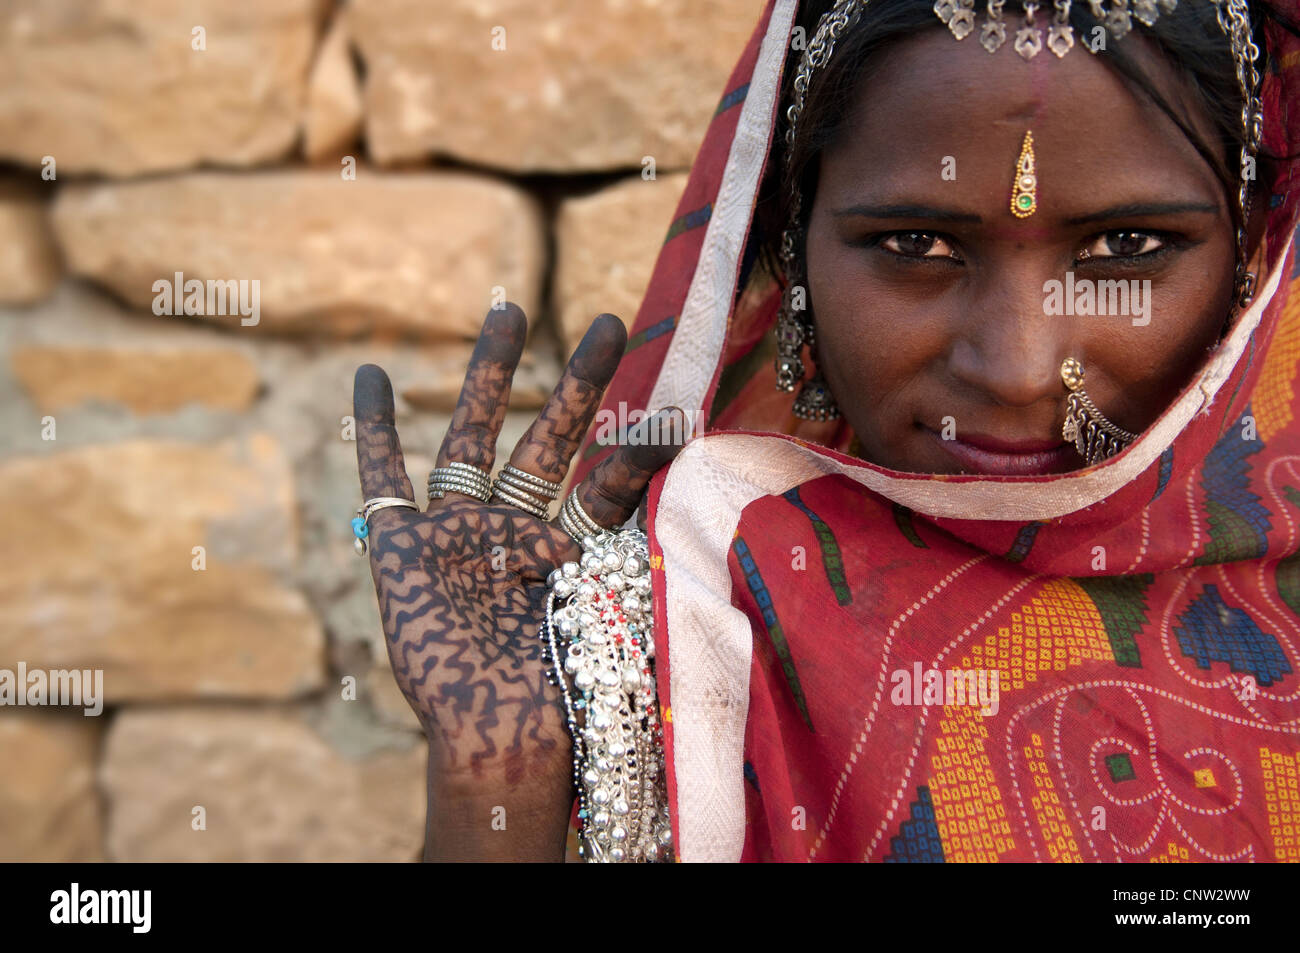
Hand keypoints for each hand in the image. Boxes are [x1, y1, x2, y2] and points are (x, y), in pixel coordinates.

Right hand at [352, 304, 684, 859]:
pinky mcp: (403, 548)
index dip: (639, 443)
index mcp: (572, 547)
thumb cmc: (570, 680)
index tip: (676, 408)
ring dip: (488, 374)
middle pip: (549, 438)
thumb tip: (690, 451)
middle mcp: (517, 530)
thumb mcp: (620, 590)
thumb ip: (644, 518)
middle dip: (578, 381)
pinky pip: (382, 478)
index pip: (608, 477)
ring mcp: (459, 533)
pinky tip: (365, 378)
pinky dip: (370, 431)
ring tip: (509, 308)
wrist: (505, 728)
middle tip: (608, 322)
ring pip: (472, 434)